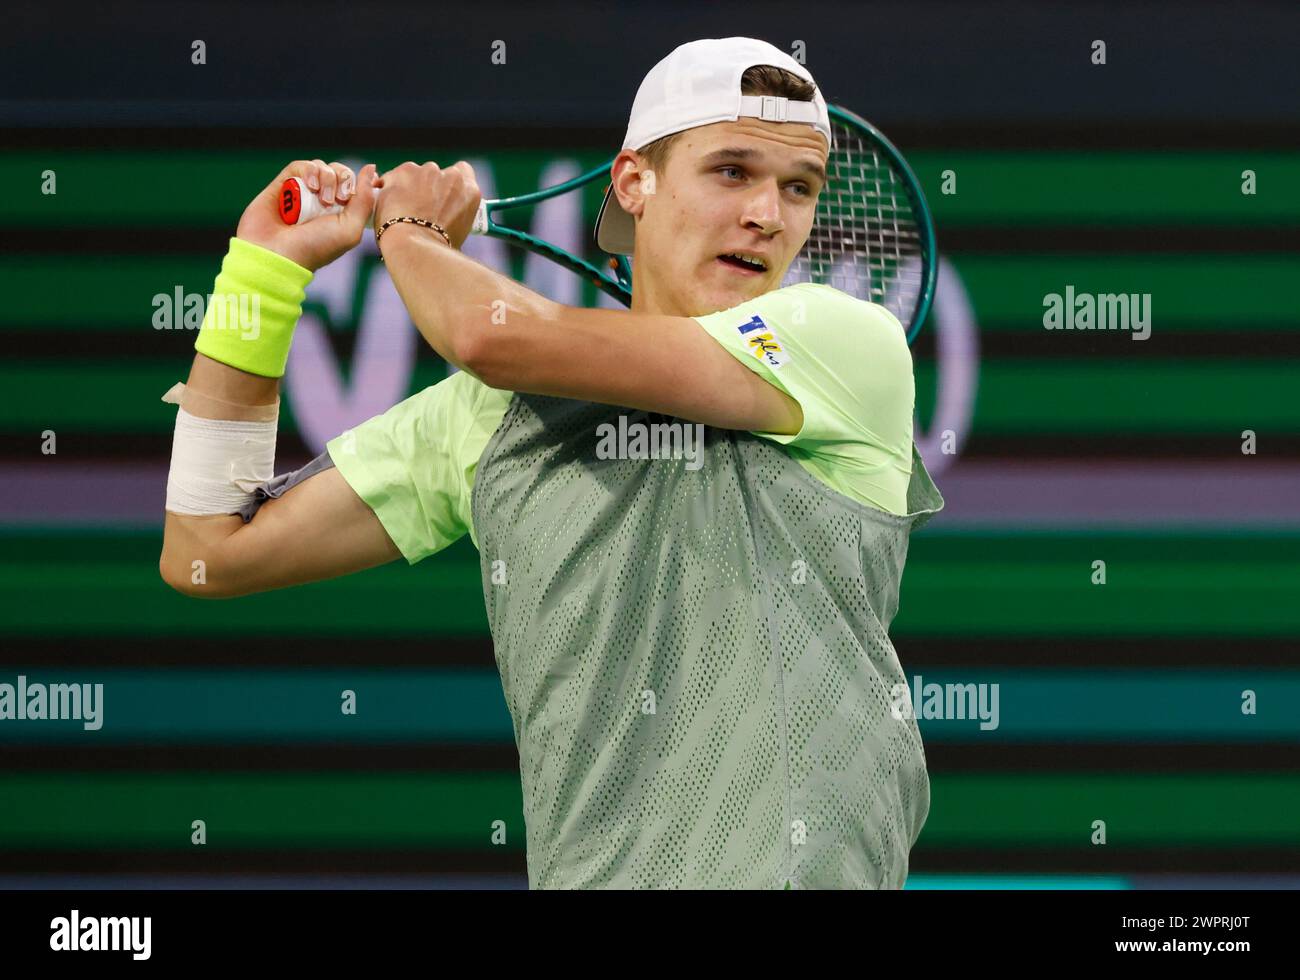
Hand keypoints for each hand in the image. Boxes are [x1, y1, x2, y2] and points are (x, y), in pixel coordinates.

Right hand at [235, 160, 380, 271]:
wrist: (276, 253)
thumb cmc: (315, 247)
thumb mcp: (350, 229)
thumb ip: (364, 199)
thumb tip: (371, 168)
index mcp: (341, 213)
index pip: (355, 185)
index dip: (358, 183)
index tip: (354, 195)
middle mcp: (322, 201)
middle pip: (340, 172)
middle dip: (342, 180)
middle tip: (338, 199)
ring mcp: (303, 192)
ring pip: (322, 167)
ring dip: (327, 177)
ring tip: (320, 198)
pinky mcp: (284, 183)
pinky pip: (301, 165)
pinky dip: (310, 170)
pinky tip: (310, 186)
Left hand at [373, 161, 480, 249]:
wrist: (415, 246)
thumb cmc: (437, 248)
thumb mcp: (459, 230)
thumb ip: (454, 212)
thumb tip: (442, 216)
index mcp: (469, 191)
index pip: (463, 171)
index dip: (450, 183)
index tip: (442, 194)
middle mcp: (451, 176)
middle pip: (437, 173)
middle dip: (428, 186)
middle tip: (419, 208)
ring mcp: (427, 171)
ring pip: (416, 173)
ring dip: (410, 186)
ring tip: (402, 210)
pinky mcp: (404, 171)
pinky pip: (394, 175)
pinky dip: (390, 186)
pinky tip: (388, 205)